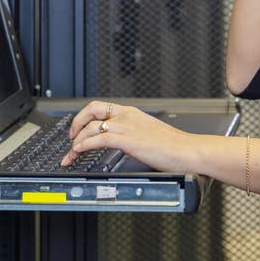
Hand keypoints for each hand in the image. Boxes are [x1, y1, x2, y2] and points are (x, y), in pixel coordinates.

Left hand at [60, 100, 188, 171]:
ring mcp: (127, 126)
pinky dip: (84, 145)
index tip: (80, 128)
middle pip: (92, 109)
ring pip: (91, 126)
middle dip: (77, 122)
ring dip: (76, 140)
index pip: (103, 107)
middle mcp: (128, 116)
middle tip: (71, 136)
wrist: (188, 150)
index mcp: (133, 113)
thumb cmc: (175, 146)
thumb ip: (137, 135)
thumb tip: (129, 144)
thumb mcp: (151, 134)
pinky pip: (98, 139)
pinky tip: (78, 152)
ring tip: (71, 153)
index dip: (87, 116)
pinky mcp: (128, 140)